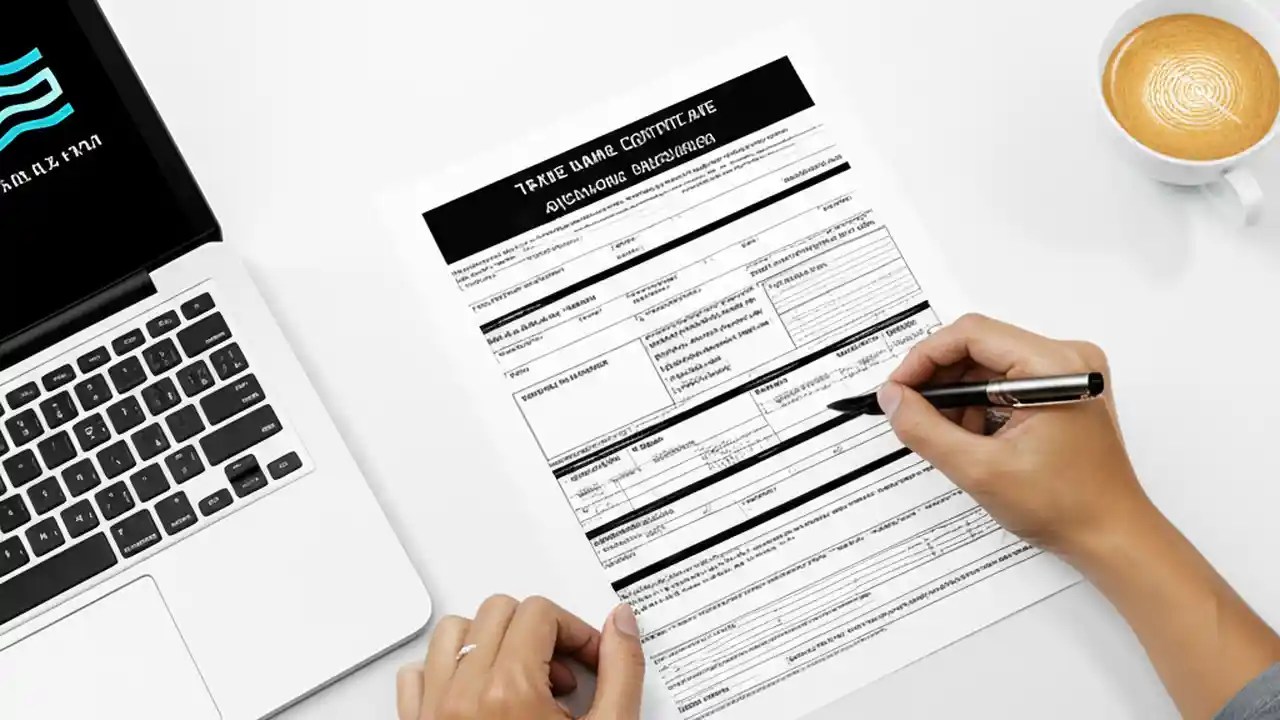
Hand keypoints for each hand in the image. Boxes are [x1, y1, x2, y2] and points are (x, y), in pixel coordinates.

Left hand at [396, 596, 644, 719]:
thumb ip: (622, 673)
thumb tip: (621, 624)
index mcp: (510, 691)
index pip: (539, 612)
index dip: (574, 629)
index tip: (589, 657)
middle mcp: (463, 697)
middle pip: (498, 612)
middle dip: (537, 633)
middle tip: (561, 673)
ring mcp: (434, 712)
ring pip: (453, 633)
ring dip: (490, 644)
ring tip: (521, 678)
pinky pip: (416, 676)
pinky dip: (445, 673)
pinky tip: (478, 694)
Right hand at [879, 314, 1154, 558]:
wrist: (1112, 536)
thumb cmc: (1067, 507)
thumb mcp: (980, 470)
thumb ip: (926, 430)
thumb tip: (893, 399)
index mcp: (1054, 367)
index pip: (971, 334)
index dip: (925, 358)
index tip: (898, 389)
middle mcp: (1066, 359)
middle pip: (979, 347)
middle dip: (939, 382)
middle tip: (911, 414)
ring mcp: (1068, 374)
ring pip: (988, 366)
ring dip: (958, 398)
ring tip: (949, 438)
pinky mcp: (1064, 391)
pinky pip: (1006, 383)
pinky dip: (979, 408)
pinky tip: (973, 440)